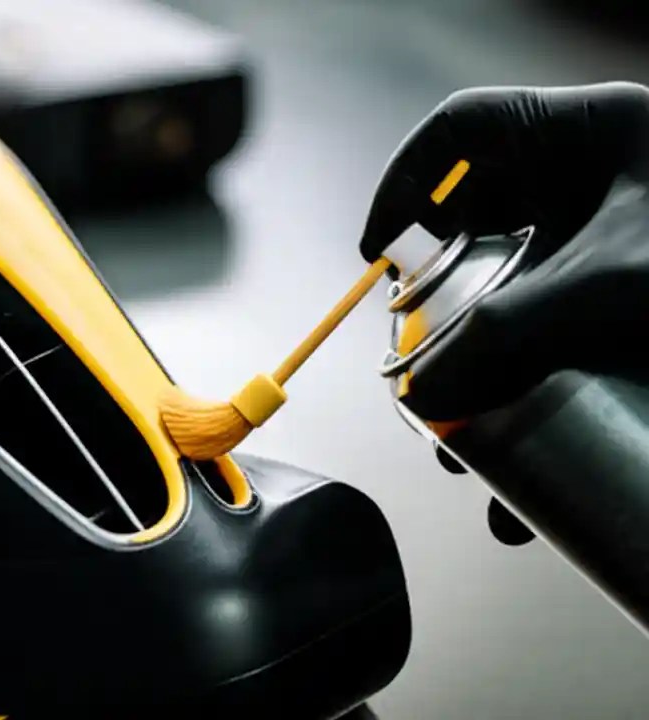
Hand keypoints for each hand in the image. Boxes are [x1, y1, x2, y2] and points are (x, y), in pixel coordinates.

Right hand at [363, 83, 648, 546]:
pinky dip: (540, 420)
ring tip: (473, 460)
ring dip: (485, 389)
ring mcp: (620, 258)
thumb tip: (418, 394)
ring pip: (521, 317)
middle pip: (480, 241)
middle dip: (441, 325)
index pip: (463, 135)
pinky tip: (534, 489)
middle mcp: (597, 193)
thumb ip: (511, 333)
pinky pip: (566, 363)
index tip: (377, 259)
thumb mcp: (618, 287)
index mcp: (586, 141)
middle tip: (423, 383)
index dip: (404, 185)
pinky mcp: (639, 323)